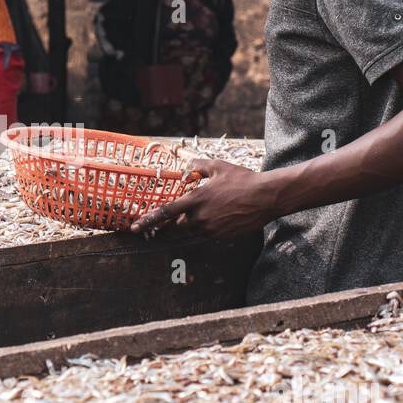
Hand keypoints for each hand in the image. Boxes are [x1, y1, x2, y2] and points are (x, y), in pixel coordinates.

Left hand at [130, 158, 276, 239]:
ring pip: (188, 233)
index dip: (148, 221)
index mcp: (196, 199)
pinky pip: (204, 235)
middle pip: (174, 228)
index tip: (135, 227)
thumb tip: (185, 166)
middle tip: (158, 227)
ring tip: (183, 223)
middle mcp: (201, 217)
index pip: (165, 212)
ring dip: (182, 229)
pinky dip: (200, 230)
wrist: (266, 197)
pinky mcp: (221, 236)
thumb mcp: (218, 166)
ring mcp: (211, 229)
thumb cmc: (242, 179)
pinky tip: (209, 221)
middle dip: (165, 228)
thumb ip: (197, 165)